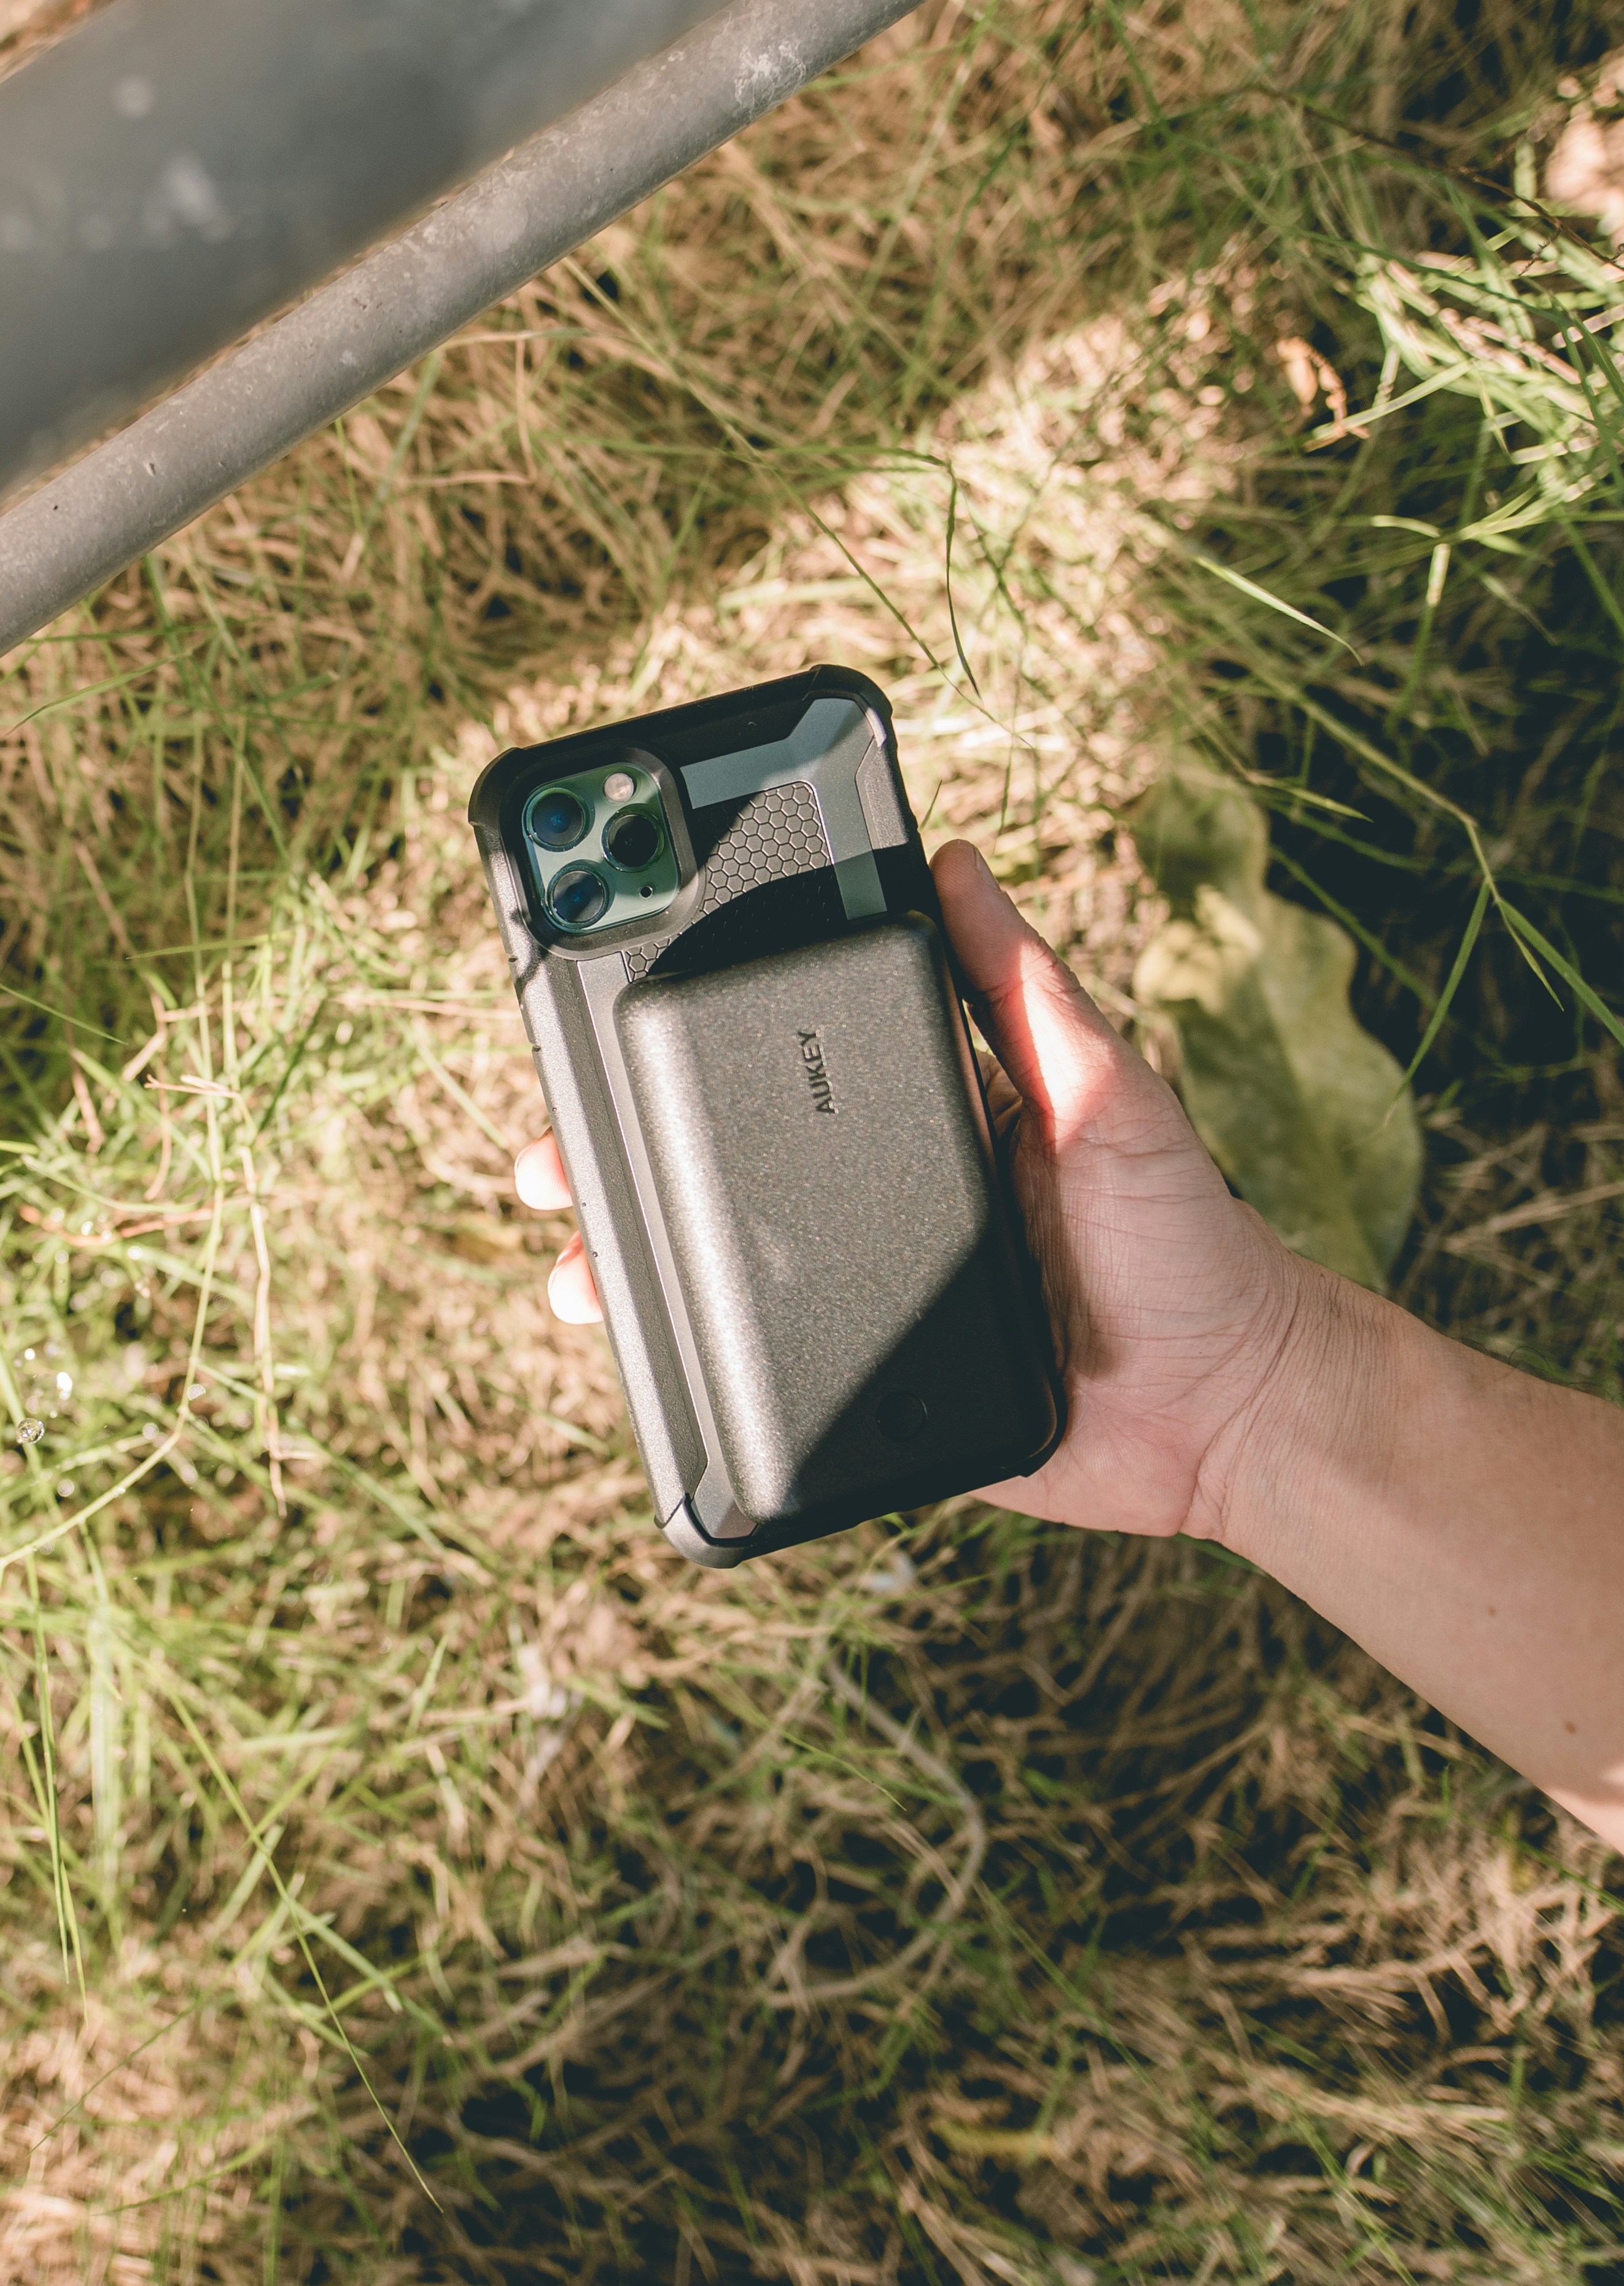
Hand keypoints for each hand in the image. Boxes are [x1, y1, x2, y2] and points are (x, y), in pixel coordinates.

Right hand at [513, 838, 1314, 1540]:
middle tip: (553, 1153)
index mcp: (936, 1122)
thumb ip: (1031, 996)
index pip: (803, 1068)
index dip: (708, 1047)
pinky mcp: (882, 1393)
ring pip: (731, 1275)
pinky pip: (773, 1375)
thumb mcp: (1113, 1098)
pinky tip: (645, 1349)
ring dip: (643, 1263)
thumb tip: (960, 864)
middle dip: (631, 1159)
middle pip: (737, 1174)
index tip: (619, 1015)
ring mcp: (875, 1302)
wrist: (1227, 1416)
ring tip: (575, 1262)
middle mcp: (890, 1206)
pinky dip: (702, 1364)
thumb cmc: (1192, 1243)